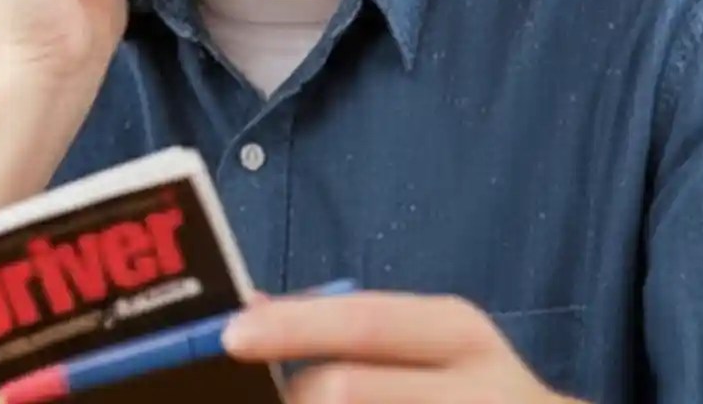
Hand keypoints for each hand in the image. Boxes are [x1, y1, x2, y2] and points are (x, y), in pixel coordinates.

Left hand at [222, 290, 587, 403]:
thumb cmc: (467, 389)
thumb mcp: (425, 343)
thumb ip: (347, 326)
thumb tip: (250, 308)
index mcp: (453, 333)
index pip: (361, 321)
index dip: (291, 327)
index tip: (229, 337)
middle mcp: (473, 387)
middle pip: (346, 389)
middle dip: (289, 396)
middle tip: (237, 396)